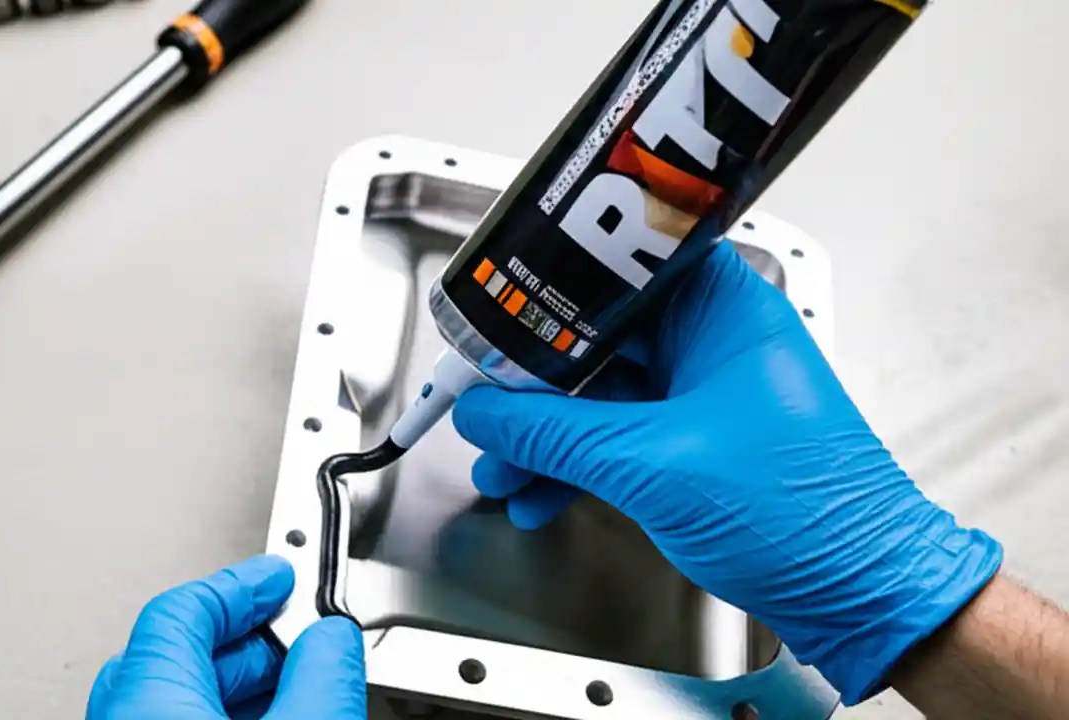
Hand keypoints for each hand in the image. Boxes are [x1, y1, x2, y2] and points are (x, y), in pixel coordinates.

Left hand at [87, 555, 364, 719]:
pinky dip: (222, 715)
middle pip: (180, 649)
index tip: (281, 576)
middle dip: (251, 637)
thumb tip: (334, 638)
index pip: (184, 608)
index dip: (242, 586)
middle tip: (299, 632)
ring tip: (296, 687)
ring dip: (240, 684)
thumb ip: (322, 674)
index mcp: (146, 696)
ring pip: (178, 695)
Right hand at [451, 242, 1002, 704]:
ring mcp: (705, 389)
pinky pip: (619, 434)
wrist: (861, 594)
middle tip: (483, 408)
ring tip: (501, 467)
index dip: (540, 293)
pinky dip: (578, 461)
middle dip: (531, 385)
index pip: (611, 269)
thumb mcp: (652, 466)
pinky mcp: (697, 438)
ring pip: (602, 393)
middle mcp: (713, 335)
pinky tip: (540, 492)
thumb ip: (554, 435)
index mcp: (722, 305)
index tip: (488, 322)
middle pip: (596, 338)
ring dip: (547, 434)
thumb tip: (486, 413)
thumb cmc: (804, 516)